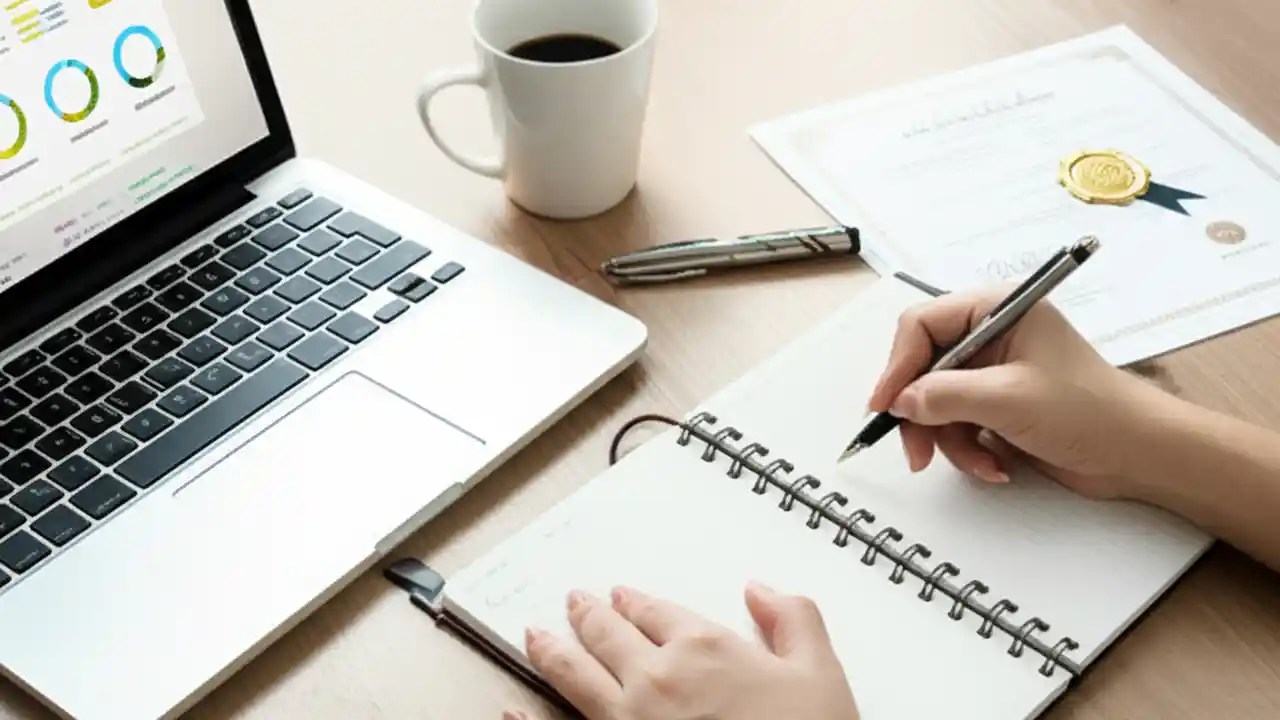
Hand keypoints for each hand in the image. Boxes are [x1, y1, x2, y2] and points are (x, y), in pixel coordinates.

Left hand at [503, 583, 858, 719]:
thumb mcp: (821, 674)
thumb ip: (795, 620)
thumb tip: (763, 589)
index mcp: (704, 648)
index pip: (658, 611)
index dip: (637, 601)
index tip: (623, 595)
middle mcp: (657, 678)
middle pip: (609, 633)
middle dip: (589, 615)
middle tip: (574, 602)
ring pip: (574, 673)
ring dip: (551, 650)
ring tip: (534, 636)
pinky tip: (509, 709)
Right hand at [866, 285, 1151, 498]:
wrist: (1137, 454)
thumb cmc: (1089, 412)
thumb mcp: (1009, 399)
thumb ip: (945, 395)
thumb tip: (900, 402)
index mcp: (999, 309)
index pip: (923, 325)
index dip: (897, 365)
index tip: (885, 405)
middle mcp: (992, 334)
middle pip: (923, 368)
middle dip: (922, 414)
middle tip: (916, 451)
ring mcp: (994, 372)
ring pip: (937, 403)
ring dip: (950, 440)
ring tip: (981, 463)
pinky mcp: (997, 405)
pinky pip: (957, 424)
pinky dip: (968, 450)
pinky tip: (996, 464)